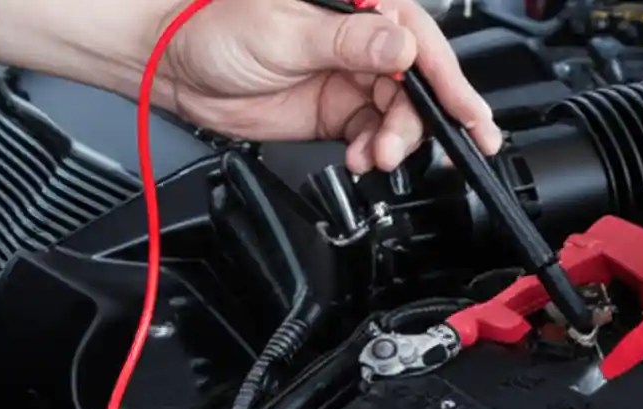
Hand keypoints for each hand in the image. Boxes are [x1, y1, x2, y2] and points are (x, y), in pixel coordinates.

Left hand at [158, 0, 501, 171]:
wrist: (172, 66)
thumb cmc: (214, 27)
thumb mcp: (286, 32)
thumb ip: (350, 42)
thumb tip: (401, 44)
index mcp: (362, 6)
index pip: (421, 42)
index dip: (450, 82)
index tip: (469, 116)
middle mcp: (365, 40)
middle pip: (421, 85)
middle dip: (423, 122)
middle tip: (403, 148)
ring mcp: (353, 76)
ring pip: (402, 115)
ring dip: (395, 142)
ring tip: (373, 156)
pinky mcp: (339, 110)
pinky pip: (375, 134)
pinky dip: (374, 152)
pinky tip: (359, 158)